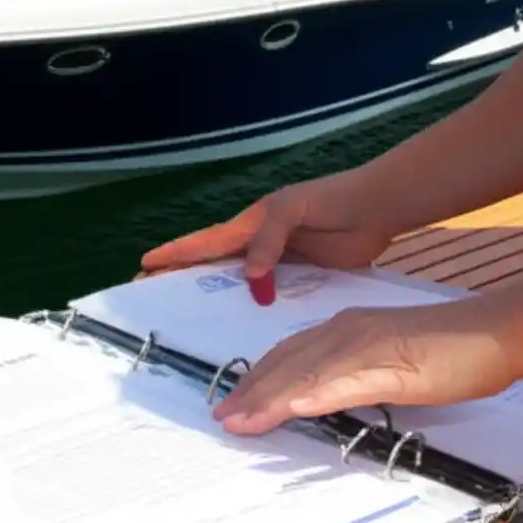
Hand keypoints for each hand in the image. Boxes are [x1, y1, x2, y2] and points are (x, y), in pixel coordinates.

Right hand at [137, 170, 398, 294]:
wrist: (378, 207)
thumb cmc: (332, 199)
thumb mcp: (292, 210)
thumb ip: (268, 240)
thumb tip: (249, 278)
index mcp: (251, 224)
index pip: (206, 242)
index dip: (176, 253)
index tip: (144, 264)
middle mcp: (260, 245)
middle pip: (214, 264)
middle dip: (183, 275)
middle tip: (152, 293)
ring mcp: (280, 262)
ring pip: (240, 282)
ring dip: (215, 295)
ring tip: (189, 314)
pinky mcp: (303, 277)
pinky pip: (271, 295)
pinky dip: (255, 308)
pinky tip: (246, 323)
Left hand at [211, 299, 519, 434]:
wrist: (490, 331)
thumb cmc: (444, 348)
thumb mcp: (384, 359)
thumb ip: (351, 371)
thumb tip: (322, 393)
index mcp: (342, 327)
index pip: (287, 353)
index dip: (257, 377)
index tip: (233, 400)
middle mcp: (345, 331)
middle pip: (286, 363)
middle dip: (250, 392)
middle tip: (223, 417)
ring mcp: (366, 346)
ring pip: (307, 374)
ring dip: (270, 400)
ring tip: (241, 421)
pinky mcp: (392, 364)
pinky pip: (349, 381)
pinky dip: (319, 395)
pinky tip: (296, 408)